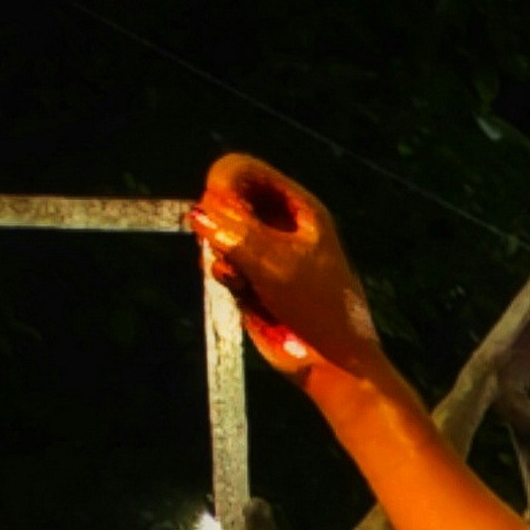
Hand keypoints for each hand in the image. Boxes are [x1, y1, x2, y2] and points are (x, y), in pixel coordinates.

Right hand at [192, 154, 384, 386]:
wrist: (330, 360)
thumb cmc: (318, 306)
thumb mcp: (277, 263)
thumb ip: (236, 233)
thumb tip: (198, 213)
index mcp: (299, 207)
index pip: (246, 170)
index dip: (224, 182)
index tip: (215, 206)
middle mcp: (280, 223)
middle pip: (226, 199)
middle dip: (219, 220)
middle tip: (225, 244)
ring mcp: (264, 250)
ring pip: (219, 232)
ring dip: (220, 251)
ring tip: (237, 274)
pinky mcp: (251, 278)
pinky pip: (221, 262)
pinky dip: (224, 273)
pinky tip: (238, 289)